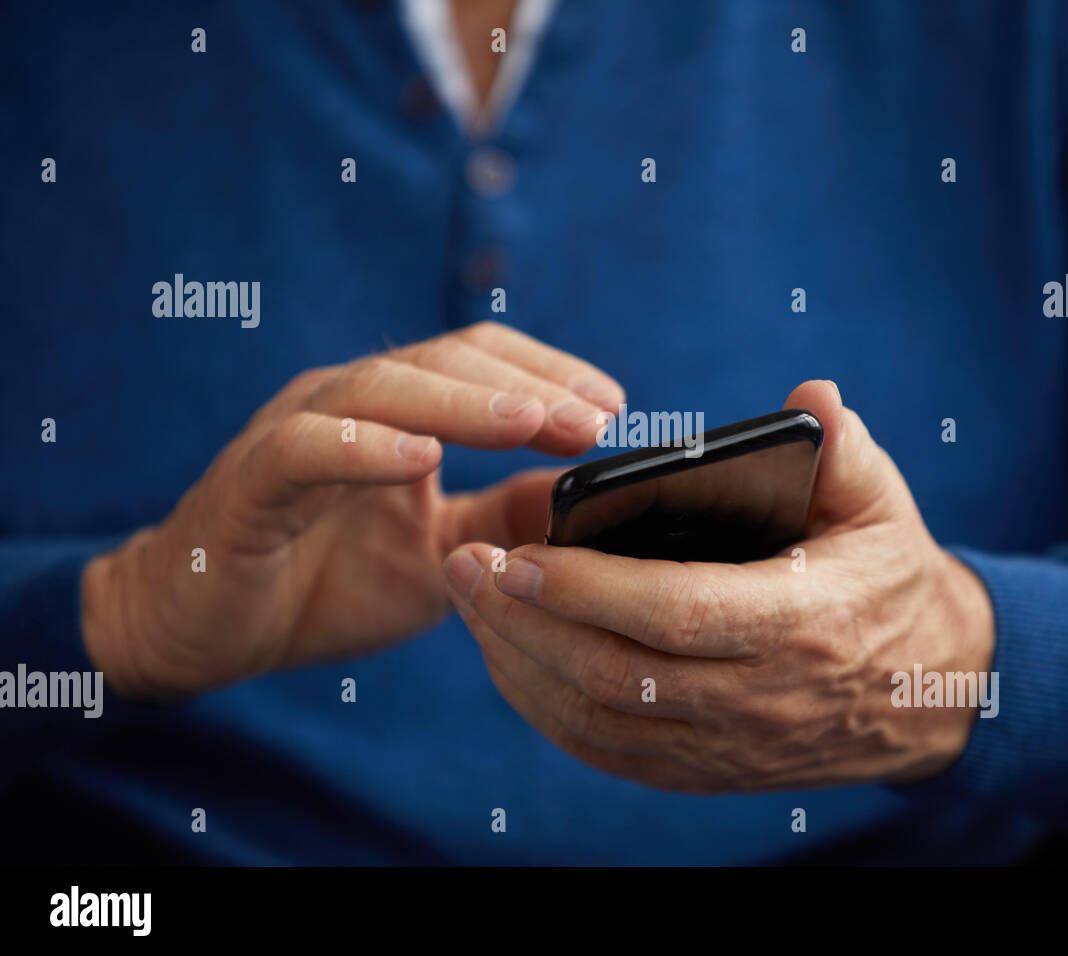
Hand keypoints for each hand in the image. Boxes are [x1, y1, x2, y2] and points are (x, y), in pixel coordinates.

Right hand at [81, 322, 623, 698]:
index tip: (614, 408)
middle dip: (526, 386)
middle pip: (443, 362)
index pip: (478, 363)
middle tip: (595, 417)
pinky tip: (420, 457)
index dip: (547, 373)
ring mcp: (294, 434)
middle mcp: (346, 403)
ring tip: (532, 422)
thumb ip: (502, 516)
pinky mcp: (247, 484)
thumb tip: (586, 494)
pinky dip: (361, 445)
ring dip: (463, 403)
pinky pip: (303, 448)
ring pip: (381, 389)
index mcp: (394, 412)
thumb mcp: (438, 549)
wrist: (203, 626)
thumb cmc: (323, 579)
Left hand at [444, 380, 993, 792]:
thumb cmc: (888, 580)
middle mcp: (760, 698)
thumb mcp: (884, 506)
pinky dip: (544, 708)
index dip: (591, 589)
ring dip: (519, 664)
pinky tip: (507, 657)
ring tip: (468, 602)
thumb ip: (845, 451)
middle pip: (618, 675)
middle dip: (526, 623)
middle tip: (463, 566)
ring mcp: (728, 746)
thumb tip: (811, 399)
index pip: (679, 613)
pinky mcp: (704, 771)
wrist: (924, 692)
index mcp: (801, 623)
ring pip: (599, 721)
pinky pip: (606, 751)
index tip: (517, 551)